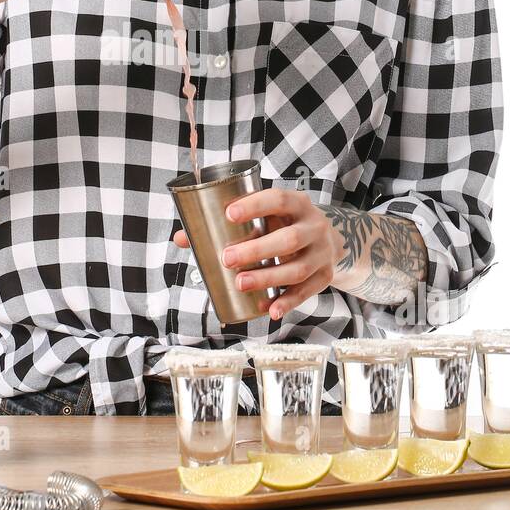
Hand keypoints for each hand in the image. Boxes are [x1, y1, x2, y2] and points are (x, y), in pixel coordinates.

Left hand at [171, 188, 343, 318]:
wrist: (329, 240)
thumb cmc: (284, 225)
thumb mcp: (265, 217)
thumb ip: (227, 225)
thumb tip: (181, 238)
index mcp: (297, 203)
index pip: (278, 199)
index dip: (254, 205)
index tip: (228, 214)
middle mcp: (314, 226)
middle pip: (289, 239)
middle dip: (257, 250)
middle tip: (227, 258)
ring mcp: (322, 253)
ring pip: (297, 269)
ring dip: (268, 278)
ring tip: (240, 283)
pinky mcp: (325, 276)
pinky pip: (306, 292)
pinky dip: (287, 302)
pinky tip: (270, 310)